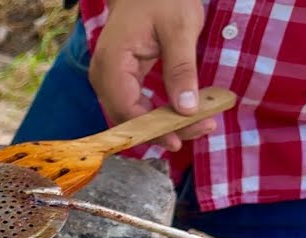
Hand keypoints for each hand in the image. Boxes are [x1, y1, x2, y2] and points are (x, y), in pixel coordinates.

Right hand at [89, 0, 216, 150]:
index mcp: (112, 62)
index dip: (152, 128)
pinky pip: (133, 104)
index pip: (127, 108)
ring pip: (130, 114)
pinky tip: (180, 114)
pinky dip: (156, 112)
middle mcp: (103, 76)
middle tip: (202, 129)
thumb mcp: (180, 29)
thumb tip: (187, 109)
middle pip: (127, 117)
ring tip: (197, 125)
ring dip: (161, 124)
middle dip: (162, 130)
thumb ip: (181, 69)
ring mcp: (108, 78)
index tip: (180, 140)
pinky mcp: (118, 79)